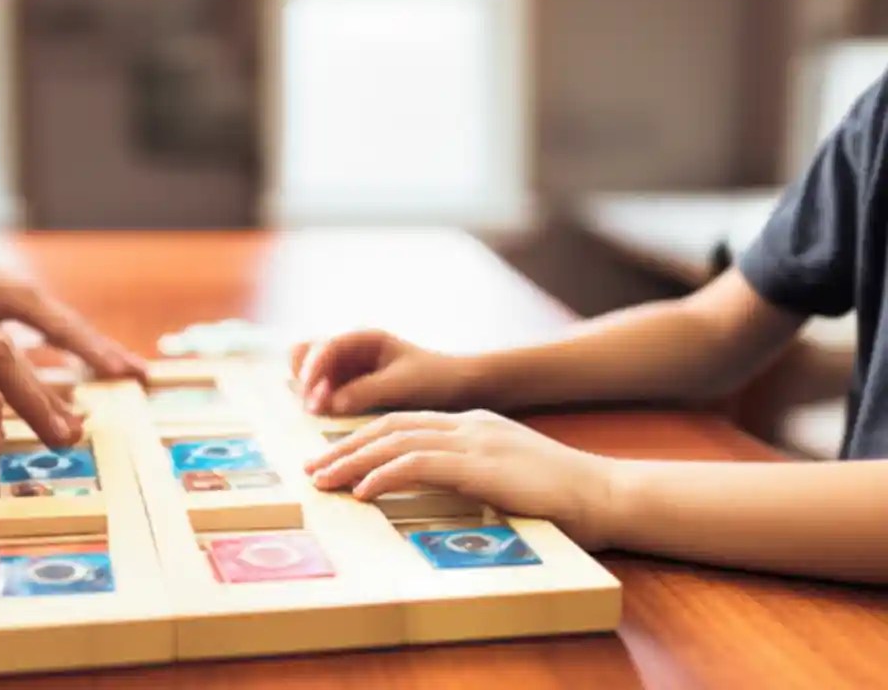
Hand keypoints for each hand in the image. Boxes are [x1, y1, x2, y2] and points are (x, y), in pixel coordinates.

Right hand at [292, 330, 479, 415]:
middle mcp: (351, 349)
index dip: (314, 372)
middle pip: (305, 352)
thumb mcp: (403, 385)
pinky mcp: (348, 387)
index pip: (325, 347)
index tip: (313, 401)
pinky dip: (318, 401)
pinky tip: (328, 416)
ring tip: (321, 412)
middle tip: (315, 408)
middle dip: (305, 378)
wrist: (461, 389)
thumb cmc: (437, 380)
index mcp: (365, 338)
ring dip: (309, 390)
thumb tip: (328, 404)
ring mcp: (347, 367)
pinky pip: (321, 390)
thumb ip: (365, 391)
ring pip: (309, 371)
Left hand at [304, 410, 615, 548]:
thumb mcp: (506, 475)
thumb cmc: (562, 496)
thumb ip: (470, 474)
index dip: (364, 439)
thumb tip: (436, 492)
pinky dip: (386, 475)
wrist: (606, 493)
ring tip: (324, 481)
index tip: (333, 458)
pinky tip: (363, 490)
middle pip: (390, 427)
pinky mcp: (481, 464)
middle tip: (313, 469)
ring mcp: (475, 441)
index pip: (404, 424)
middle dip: (346, 446)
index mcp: (472, 425)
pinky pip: (420, 464)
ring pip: (396, 442)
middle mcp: (467, 425)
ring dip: (353, 461)